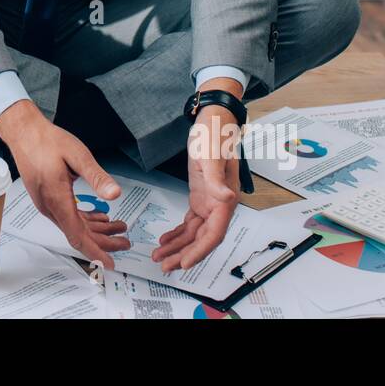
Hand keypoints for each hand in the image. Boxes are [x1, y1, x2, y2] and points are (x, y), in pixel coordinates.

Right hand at [0, 100, 129, 267]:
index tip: (109, 265)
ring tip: (119, 228)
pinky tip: (100, 218)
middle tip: (125, 242)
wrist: (23, 133)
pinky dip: (86, 220)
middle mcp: (50, 206)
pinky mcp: (48, 198)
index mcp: (57, 199)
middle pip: (78, 234)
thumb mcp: (77, 155)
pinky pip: (69, 217)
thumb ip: (96, 177)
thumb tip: (115, 195)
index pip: (77, 236)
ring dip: (97, 230)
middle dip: (103, 242)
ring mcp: (47, 204)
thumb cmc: (47, 141)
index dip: (95, 252)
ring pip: (75, 226)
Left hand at [152, 104, 241, 271]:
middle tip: (164, 266)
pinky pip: (190, 222)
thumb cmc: (214, 134)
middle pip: (202, 239)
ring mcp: (210, 202)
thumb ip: (217, 179)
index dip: (199, 251)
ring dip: (178, 246)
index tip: (183, 263)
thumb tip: (225, 198)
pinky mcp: (200, 195)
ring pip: (194, 233)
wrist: (213, 119)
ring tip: (159, 256)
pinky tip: (165, 240)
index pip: (214, 235)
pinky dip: (178, 233)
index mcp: (225, 200)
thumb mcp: (212, 155)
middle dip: (184, 254)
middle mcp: (220, 205)